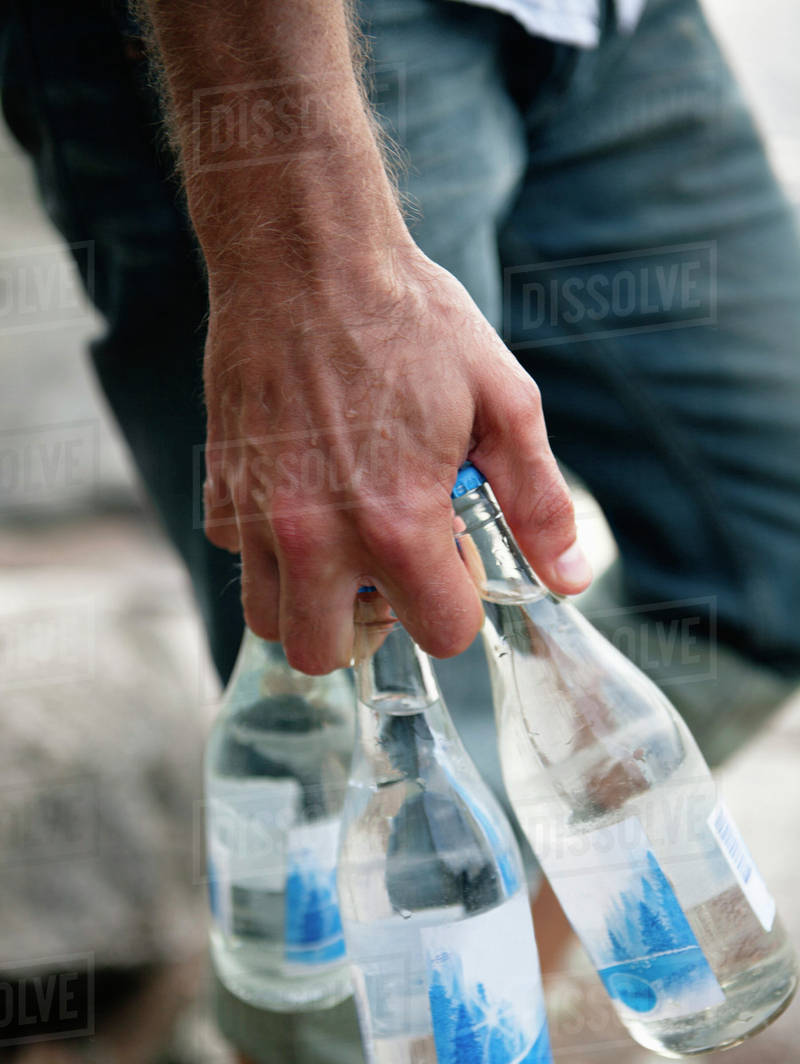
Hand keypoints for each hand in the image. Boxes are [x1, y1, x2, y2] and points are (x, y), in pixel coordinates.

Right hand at [203, 244, 591, 673]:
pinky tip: (303, 495)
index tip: (453, 554)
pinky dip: (270, 546)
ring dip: (312, 600)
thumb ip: (537, 501)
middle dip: (371, 627)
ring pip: (270, 620)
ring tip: (344, 542)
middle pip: (329, 655)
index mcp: (397, 523)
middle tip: (391, 567)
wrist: (306, 255)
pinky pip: (240, 555)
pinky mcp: (220, 487)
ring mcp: (259, 516)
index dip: (456, 603)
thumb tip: (569, 578)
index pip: (438, 634)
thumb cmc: (410, 320)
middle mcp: (316, 536)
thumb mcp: (503, 401)